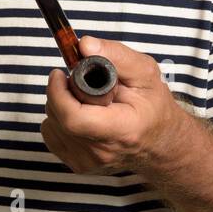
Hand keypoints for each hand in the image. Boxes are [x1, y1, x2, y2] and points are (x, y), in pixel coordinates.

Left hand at [40, 35, 184, 175]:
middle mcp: (103, 152)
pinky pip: (52, 134)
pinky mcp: (79, 166)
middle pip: (60, 118)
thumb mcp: (145, 73)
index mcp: (121, 130)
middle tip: (81, 83)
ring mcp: (89, 163)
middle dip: (62, 93)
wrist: (160, 143)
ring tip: (86, 100)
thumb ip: (116, 55)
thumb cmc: (154, 108)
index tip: (60, 74)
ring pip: (52, 125)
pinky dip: (59, 119)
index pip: (74, 119)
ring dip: (61, 105)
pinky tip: (80, 113)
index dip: (59, 93)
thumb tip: (85, 45)